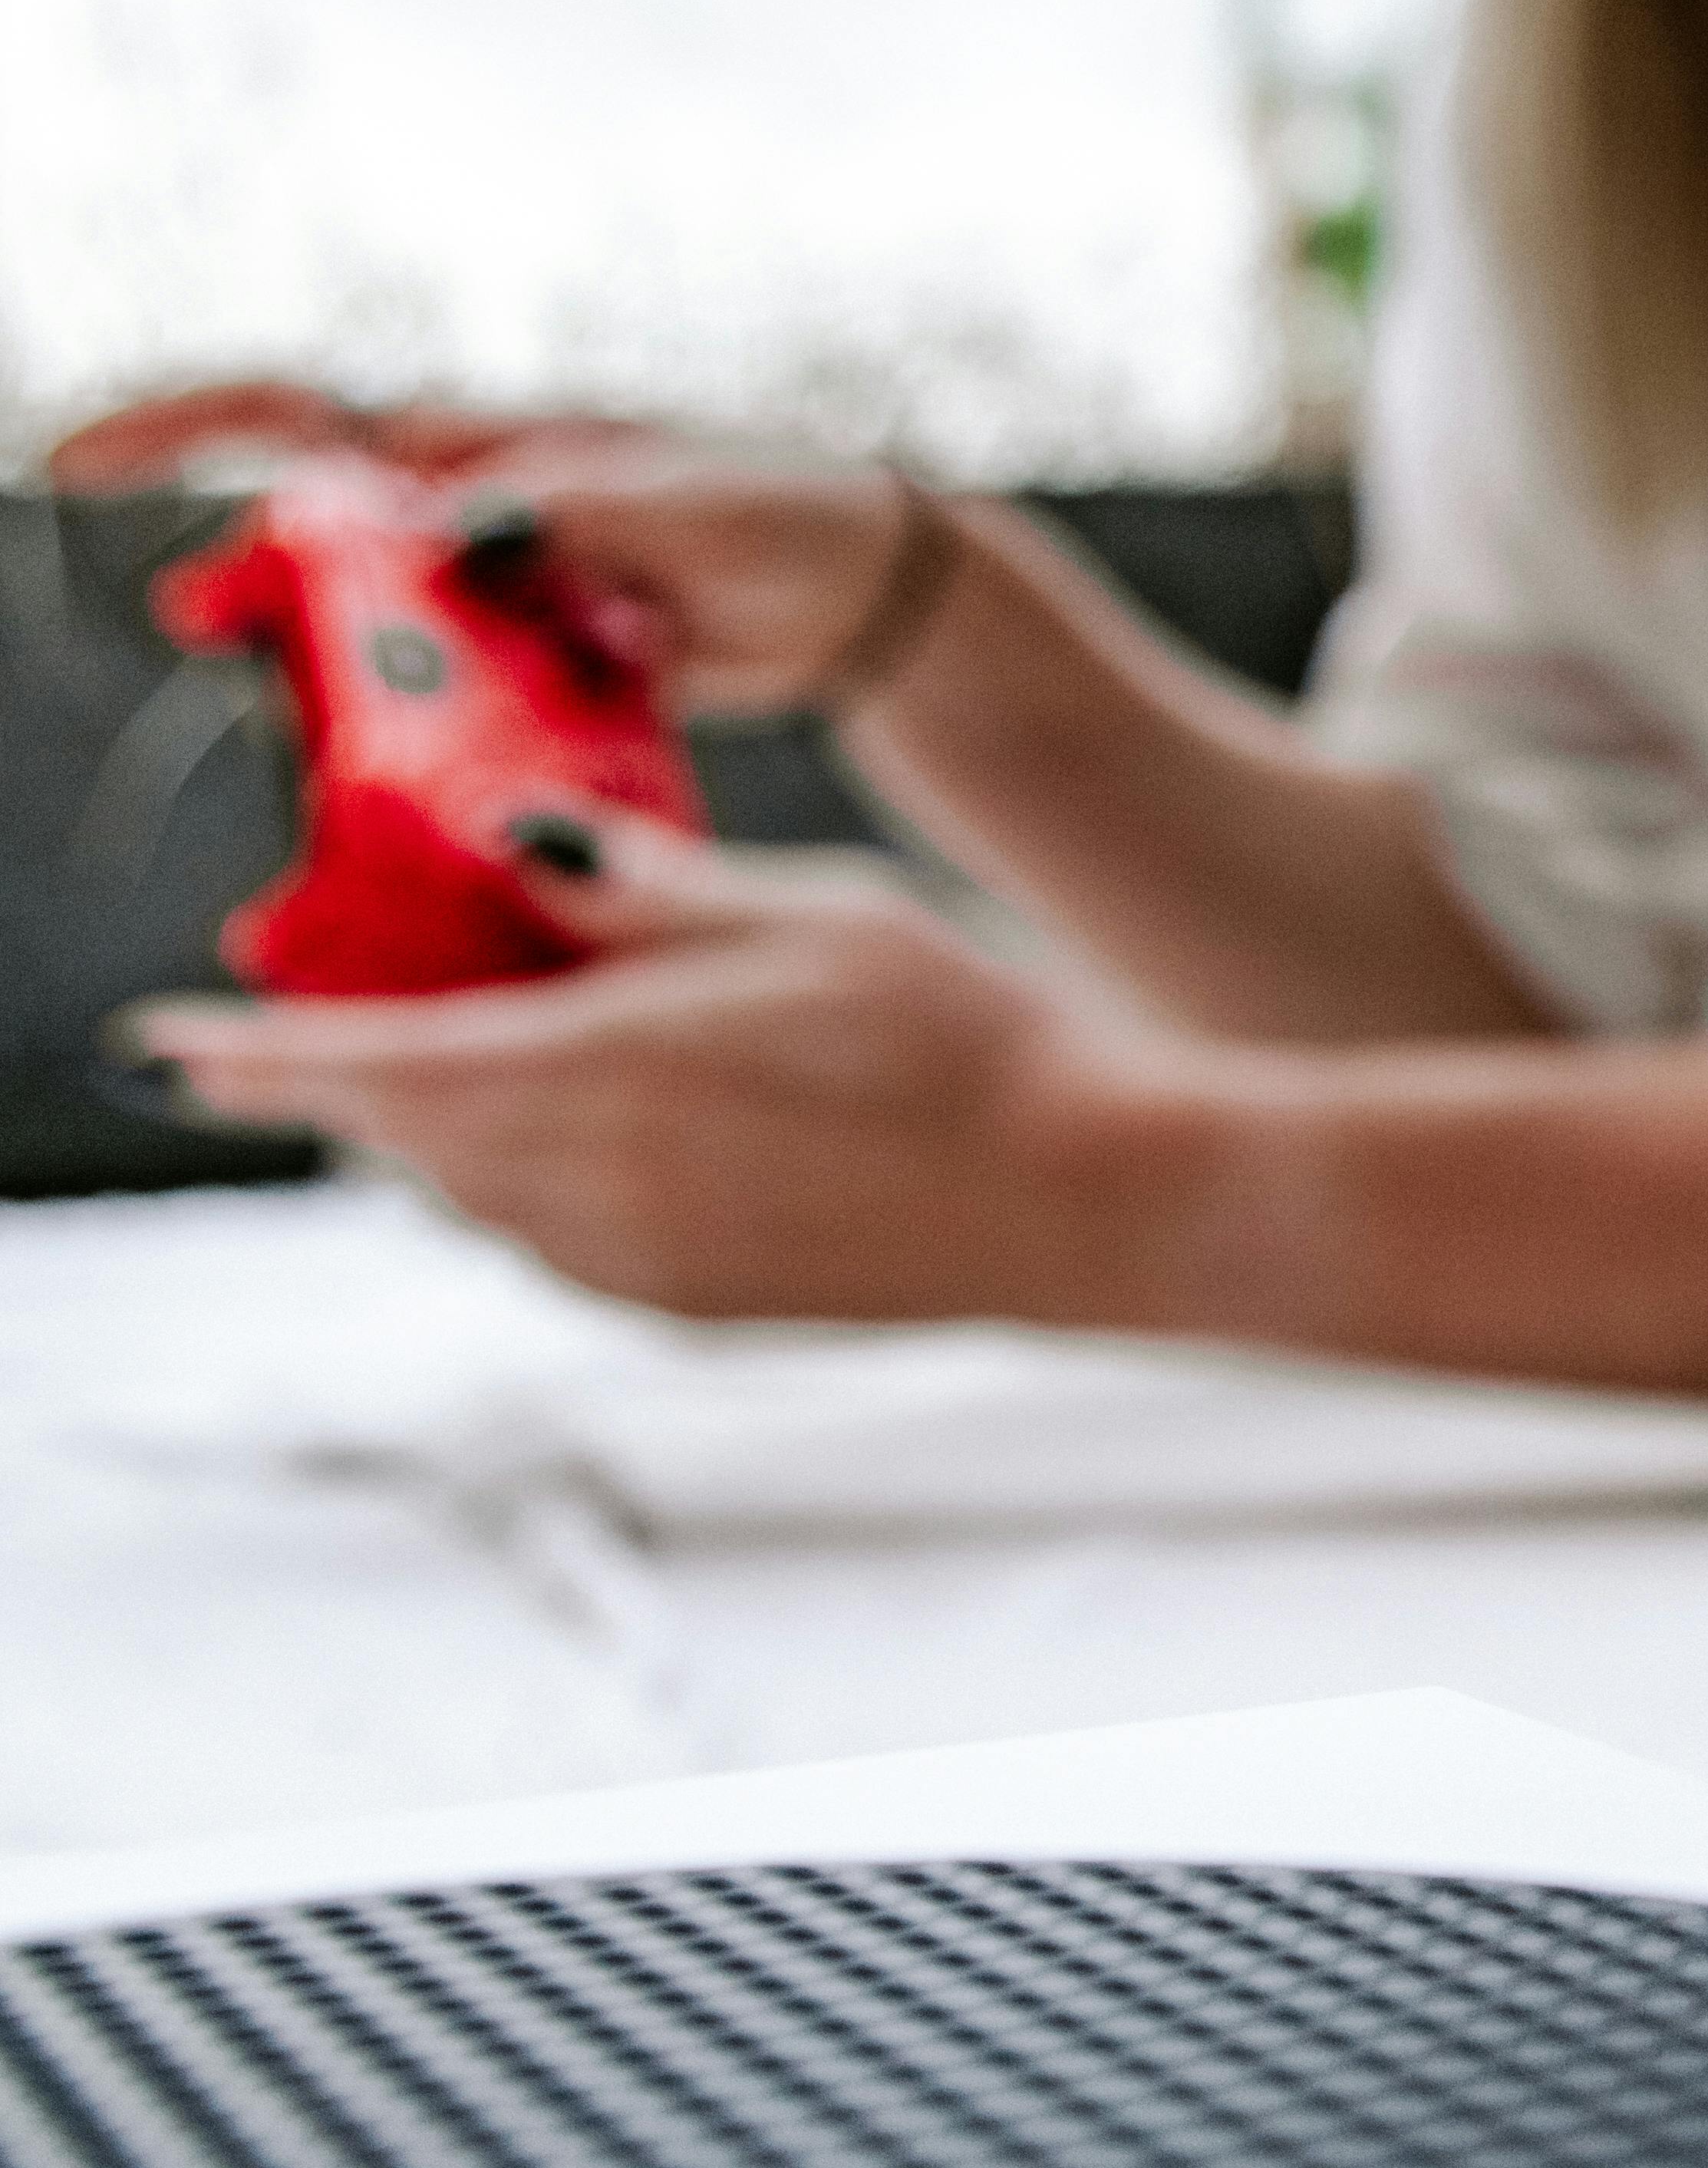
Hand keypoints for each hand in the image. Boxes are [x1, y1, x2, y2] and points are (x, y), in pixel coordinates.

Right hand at [55, 383, 931, 721]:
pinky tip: (419, 832)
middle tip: (207, 642)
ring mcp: (482, 604)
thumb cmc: (778, 507)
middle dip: (248, 602)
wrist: (856, 595)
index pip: (297, 412)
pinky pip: (439, 725)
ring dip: (332, 706)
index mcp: (477, 447)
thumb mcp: (686, 499)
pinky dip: (418, 770)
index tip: (81, 464)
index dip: (178, 425)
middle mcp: (458, 516)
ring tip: (316, 767)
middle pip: (302, 553)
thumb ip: (574, 505)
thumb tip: (461, 523)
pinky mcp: (520, 682)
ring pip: (361, 652)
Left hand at [121, 821, 1175, 1323]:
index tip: (155, 1047)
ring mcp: (640, 1269)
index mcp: (601, 1073)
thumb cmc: (966, 1033)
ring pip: (475, 1195)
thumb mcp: (800, 913)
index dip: (245, 1059)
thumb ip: (638, 893)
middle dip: (355, 1078)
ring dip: (452, 1126)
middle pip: (404, 1137)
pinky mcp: (691, 1314)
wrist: (1092, 1199)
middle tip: (337, 1007)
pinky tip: (608, 1120)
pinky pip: (558, 1243)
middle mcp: (593, 1190)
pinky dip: (537, 1180)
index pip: (364, 1067)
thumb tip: (511, 853)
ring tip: (500, 1045)